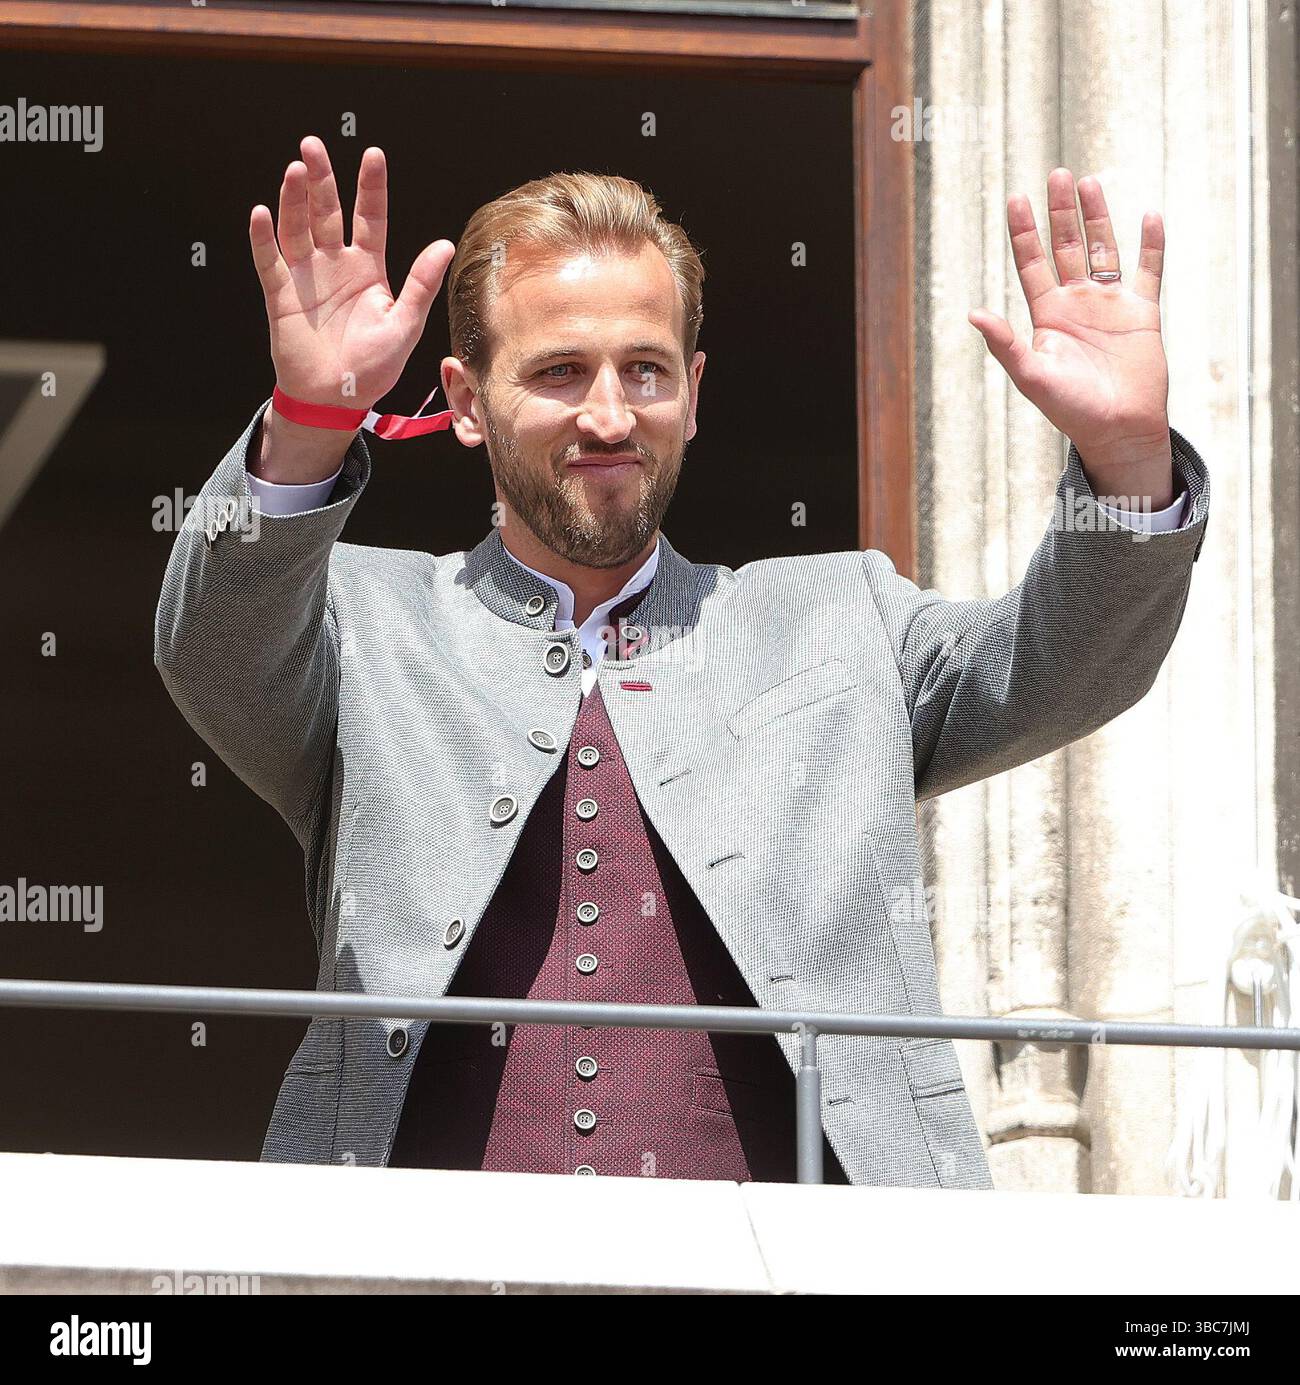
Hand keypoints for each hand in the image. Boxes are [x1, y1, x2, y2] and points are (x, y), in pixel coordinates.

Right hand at [248, 136, 454, 409]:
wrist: (337, 399)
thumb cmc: (374, 367)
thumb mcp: (405, 325)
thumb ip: (421, 284)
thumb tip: (445, 245)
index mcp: (368, 269)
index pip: (370, 217)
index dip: (370, 187)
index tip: (373, 154)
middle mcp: (335, 265)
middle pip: (327, 211)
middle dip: (321, 178)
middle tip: (314, 145)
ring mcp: (306, 277)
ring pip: (297, 227)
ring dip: (294, 199)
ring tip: (295, 169)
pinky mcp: (281, 295)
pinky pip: (269, 261)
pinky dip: (263, 238)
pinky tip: (261, 212)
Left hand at [969, 168, 1171, 502]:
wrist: (1116, 429)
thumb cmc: (1070, 409)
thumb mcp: (1032, 375)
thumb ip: (1005, 344)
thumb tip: (973, 314)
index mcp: (1047, 316)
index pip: (1032, 264)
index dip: (1024, 233)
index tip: (1017, 199)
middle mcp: (1077, 303)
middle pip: (1067, 247)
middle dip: (1060, 213)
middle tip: (1057, 174)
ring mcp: (1110, 304)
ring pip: (1103, 249)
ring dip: (1097, 217)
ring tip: (1088, 182)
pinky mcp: (1143, 312)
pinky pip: (1149, 270)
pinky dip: (1150, 244)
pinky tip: (1148, 215)